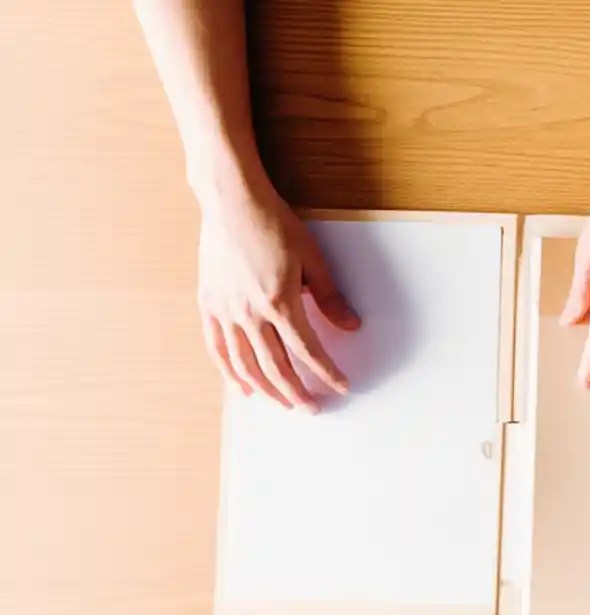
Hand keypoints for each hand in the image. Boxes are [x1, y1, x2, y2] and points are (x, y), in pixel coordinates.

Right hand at [196, 184, 358, 411]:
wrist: (231, 202)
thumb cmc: (274, 224)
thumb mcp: (311, 258)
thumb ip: (330, 297)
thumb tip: (351, 325)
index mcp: (280, 302)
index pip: (308, 350)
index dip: (327, 372)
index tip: (341, 386)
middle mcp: (250, 313)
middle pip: (275, 366)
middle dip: (296, 392)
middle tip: (312, 407)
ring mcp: (225, 311)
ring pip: (245, 364)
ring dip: (266, 389)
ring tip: (283, 402)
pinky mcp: (208, 304)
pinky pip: (217, 348)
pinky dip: (229, 372)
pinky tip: (242, 388)